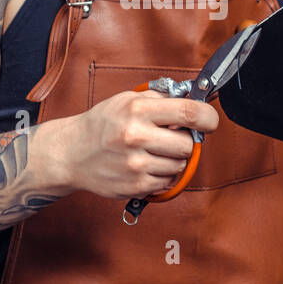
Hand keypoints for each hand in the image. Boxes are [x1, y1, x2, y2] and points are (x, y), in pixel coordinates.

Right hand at [41, 88, 219, 199]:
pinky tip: (146, 165)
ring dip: (173, 159)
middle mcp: (137, 136)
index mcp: (137, 110)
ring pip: (180, 165)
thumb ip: (159, 98)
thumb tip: (193, 98)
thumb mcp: (126, 99)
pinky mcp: (136, 185)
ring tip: (153, 152)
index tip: (210, 121)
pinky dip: (162, 174)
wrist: (72, 153)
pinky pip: (168, 181)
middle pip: (189, 144)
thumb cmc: (102, 124)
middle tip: (170, 138)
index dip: (208, 117)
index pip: (188, 112)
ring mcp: (136, 163)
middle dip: (185, 141)